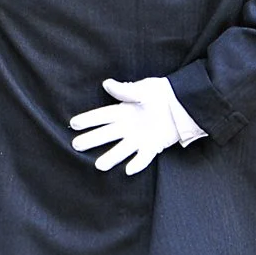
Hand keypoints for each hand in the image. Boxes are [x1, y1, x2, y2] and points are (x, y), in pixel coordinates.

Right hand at [70, 77, 190, 175]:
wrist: (182, 104)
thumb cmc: (160, 93)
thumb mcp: (143, 89)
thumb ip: (125, 90)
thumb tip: (106, 83)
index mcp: (123, 111)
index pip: (102, 116)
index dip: (88, 120)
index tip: (73, 124)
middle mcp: (127, 127)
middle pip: (106, 135)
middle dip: (91, 140)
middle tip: (76, 145)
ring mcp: (139, 138)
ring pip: (121, 150)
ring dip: (111, 158)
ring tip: (99, 166)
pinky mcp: (152, 146)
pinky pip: (144, 157)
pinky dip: (137, 164)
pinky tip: (129, 171)